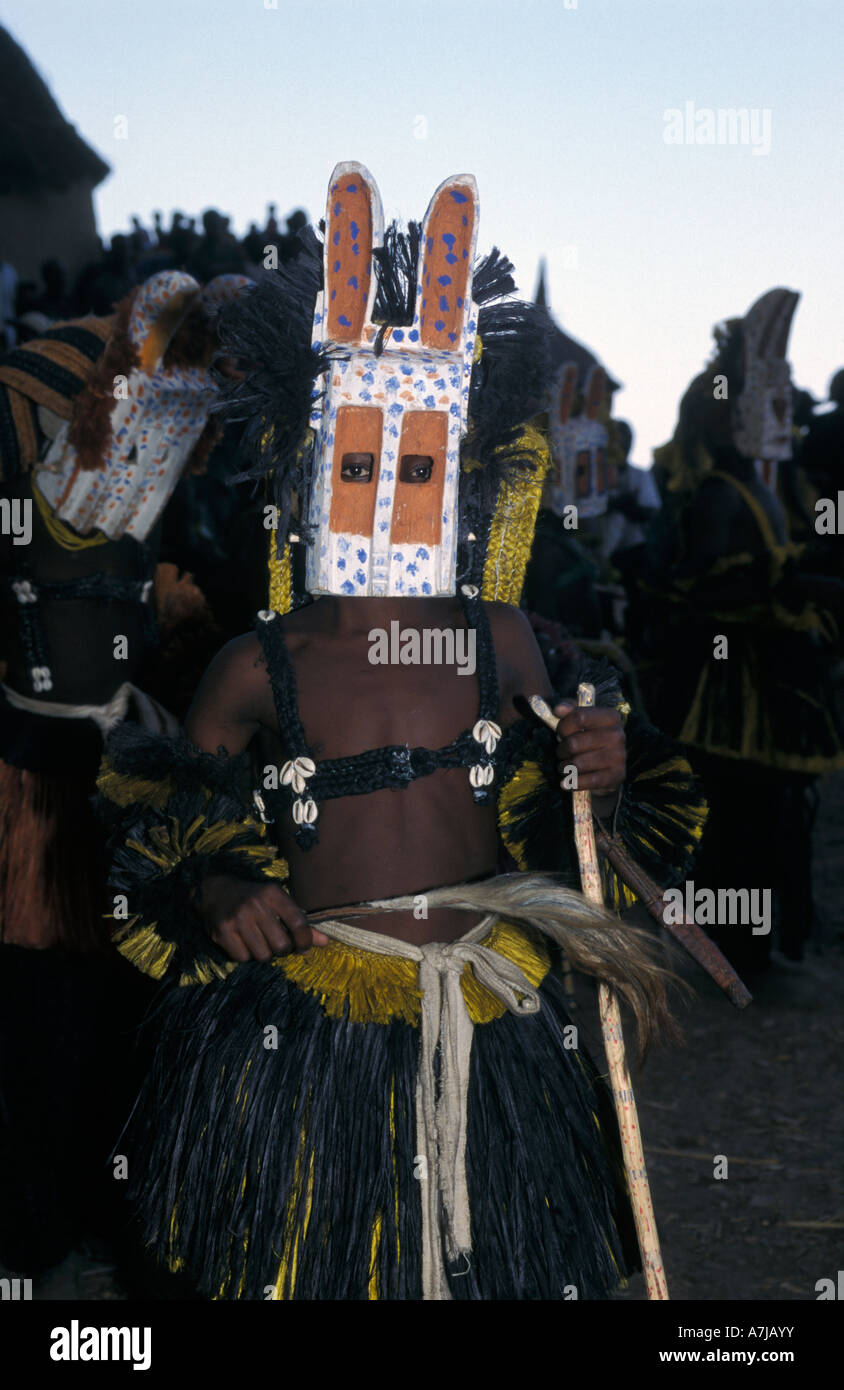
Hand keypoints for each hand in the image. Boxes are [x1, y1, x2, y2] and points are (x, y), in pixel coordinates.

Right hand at [199, 875, 328, 961]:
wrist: (215, 890)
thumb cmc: (254, 898)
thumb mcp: (278, 902)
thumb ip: (300, 922)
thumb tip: (325, 942)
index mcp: (273, 894)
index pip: (298, 922)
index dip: (306, 940)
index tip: (304, 947)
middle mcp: (255, 905)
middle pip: (281, 945)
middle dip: (283, 950)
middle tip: (278, 945)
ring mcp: (237, 919)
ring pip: (262, 955)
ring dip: (264, 954)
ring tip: (260, 942)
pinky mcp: (222, 932)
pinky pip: (243, 958)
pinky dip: (246, 955)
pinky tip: (243, 943)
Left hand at [553, 702, 625, 809]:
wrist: (607, 769)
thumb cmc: (589, 740)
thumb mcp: (581, 721)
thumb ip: (569, 710)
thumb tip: (558, 709)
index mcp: (611, 717)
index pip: (579, 717)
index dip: (563, 726)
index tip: (560, 732)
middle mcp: (618, 735)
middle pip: (574, 743)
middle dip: (561, 750)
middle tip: (562, 752)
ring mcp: (619, 756)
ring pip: (577, 763)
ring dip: (564, 767)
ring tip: (565, 766)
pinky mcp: (617, 776)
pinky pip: (587, 781)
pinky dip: (572, 783)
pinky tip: (566, 782)